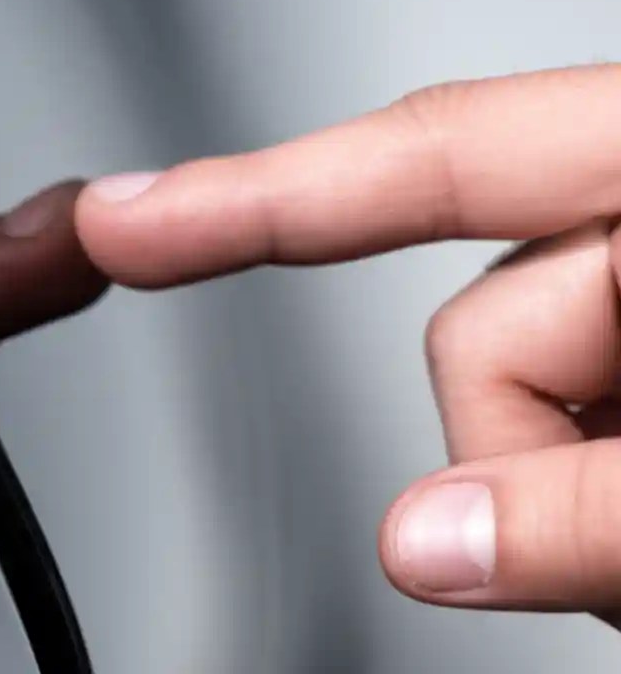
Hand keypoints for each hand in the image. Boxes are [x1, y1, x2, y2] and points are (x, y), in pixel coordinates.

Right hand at [75, 64, 620, 622]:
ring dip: (553, 486)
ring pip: (498, 394)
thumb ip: (587, 506)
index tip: (125, 221)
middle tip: (614, 541)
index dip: (260, 191)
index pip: (442, 153)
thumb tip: (425, 545)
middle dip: (513, 443)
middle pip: (473, 325)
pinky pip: (543, 434)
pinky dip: (571, 504)